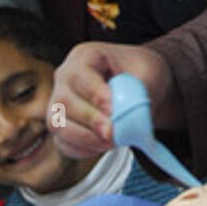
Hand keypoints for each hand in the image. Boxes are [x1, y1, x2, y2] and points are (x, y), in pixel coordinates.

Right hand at [50, 42, 178, 158]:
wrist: (141, 85)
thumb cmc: (141, 72)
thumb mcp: (149, 73)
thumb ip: (139, 92)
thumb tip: (127, 117)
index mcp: (85, 56)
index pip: (80, 75)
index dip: (94, 95)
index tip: (113, 110)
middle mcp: (65, 78)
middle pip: (62, 101)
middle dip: (89, 120)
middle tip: (113, 133)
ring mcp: (60, 102)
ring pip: (57, 124)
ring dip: (85, 138)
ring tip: (113, 141)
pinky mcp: (63, 125)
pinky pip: (63, 142)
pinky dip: (83, 149)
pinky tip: (104, 146)